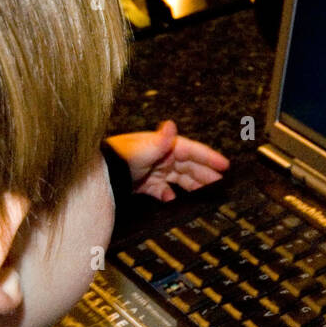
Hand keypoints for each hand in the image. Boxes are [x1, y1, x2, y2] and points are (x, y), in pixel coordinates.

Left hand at [104, 120, 229, 201]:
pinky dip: (169, 196)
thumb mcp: (142, 149)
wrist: (100, 175)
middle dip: (205, 174)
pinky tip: (173, 200)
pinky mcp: (145, 184)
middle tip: (222, 184)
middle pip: (188, 167)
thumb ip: (160, 141)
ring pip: (179, 179)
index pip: (192, 151)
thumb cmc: (119, 158)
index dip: (209, 158)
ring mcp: (153, 171)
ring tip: (205, 195)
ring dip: (192, 186)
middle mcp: (161, 156)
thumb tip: (171, 125)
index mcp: (164, 146)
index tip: (225, 166)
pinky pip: (162, 191)